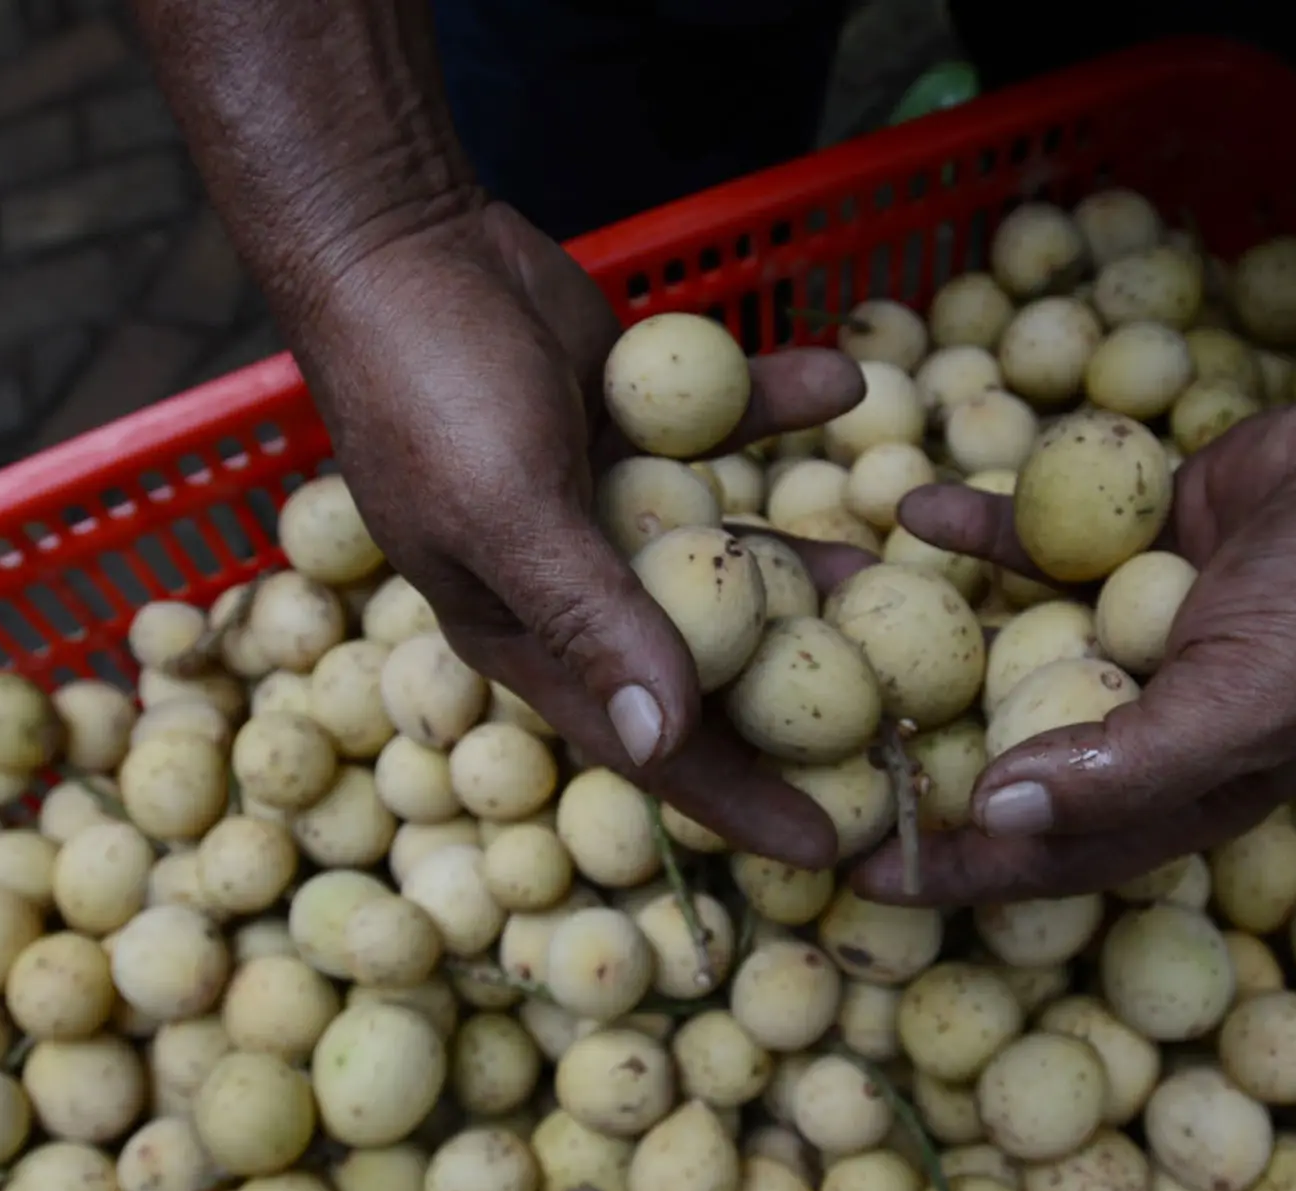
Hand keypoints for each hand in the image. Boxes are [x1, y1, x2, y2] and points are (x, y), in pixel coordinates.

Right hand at [285, 201, 865, 865]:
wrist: (394, 236)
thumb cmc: (425, 383)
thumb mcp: (507, 507)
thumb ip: (590, 616)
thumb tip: (666, 741)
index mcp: (524, 631)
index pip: (645, 744)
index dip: (735, 800)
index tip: (828, 849)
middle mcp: (572, 583)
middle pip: (705, 662)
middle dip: (794, 693)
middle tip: (900, 721)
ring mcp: (609, 502)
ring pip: (732, 552)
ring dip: (808, 558)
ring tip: (895, 571)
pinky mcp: (640, 423)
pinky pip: (729, 432)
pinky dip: (782, 408)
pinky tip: (845, 381)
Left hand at [849, 388, 1295, 903]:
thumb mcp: (1245, 708)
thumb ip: (1124, 770)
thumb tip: (995, 815)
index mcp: (1183, 791)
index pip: (1050, 854)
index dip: (958, 871)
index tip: (858, 874)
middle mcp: (1147, 722)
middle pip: (1009, 761)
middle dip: (920, 766)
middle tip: (817, 761)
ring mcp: (1129, 632)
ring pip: (1002, 652)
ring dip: (927, 641)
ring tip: (835, 631)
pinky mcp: (1118, 547)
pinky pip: (1026, 550)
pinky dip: (974, 533)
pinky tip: (913, 506)